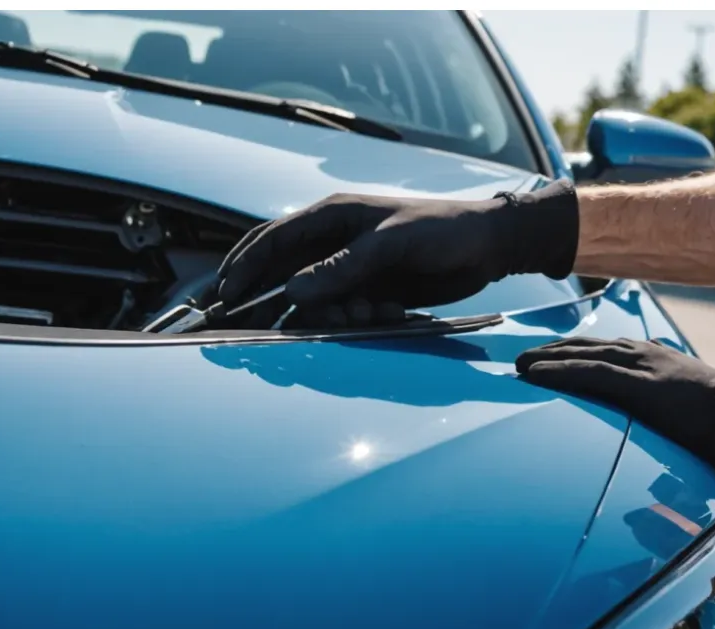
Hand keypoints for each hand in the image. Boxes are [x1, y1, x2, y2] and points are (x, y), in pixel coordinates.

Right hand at [216, 181, 578, 327]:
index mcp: (331, 217)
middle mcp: (333, 241)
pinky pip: (343, 309)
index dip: (244, 268)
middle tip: (255, 325)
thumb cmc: (442, 229)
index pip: (272, 242)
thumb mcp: (391, 245)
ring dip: (331, 313)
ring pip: (315, 298)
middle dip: (272, 300)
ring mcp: (350, 266)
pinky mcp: (368, 288)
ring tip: (366, 313)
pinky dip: (357, 317)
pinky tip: (388, 311)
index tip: (225, 295)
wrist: (488, 246)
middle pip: (282, 273)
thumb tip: (293, 291)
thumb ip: (342, 268)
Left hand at [515, 337, 714, 462]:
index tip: (545, 355)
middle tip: (521, 358)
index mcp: (652, 356)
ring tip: (518, 364)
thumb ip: (660, 403)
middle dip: (550, 350)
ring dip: (544, 358)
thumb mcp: (683, 399)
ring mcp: (638, 366)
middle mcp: (641, 353)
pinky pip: (586, 374)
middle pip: (584, 345)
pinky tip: (532, 374)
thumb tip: (650, 419)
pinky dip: (556, 372)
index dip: (570, 350)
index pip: (602, 347)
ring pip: (579, 355)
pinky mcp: (635, 384)